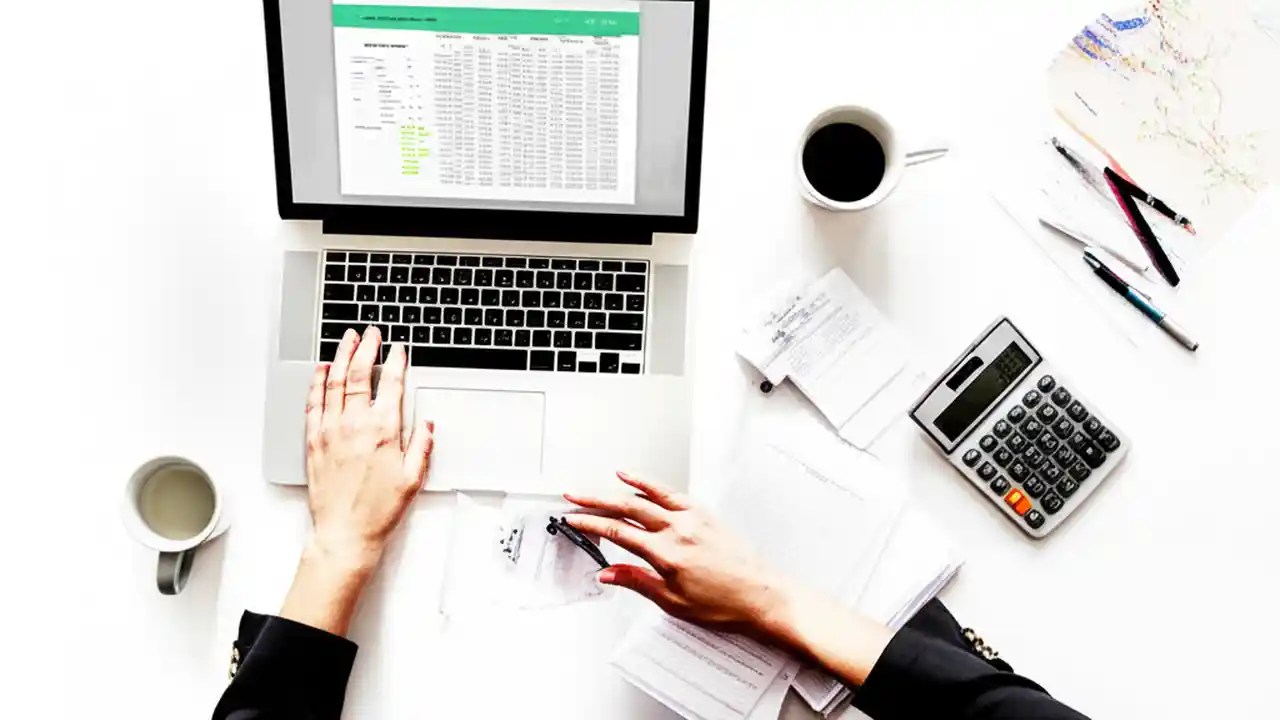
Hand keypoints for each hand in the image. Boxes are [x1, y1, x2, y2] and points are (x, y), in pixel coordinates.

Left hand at [302, 326, 433, 568]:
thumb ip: (421, 446)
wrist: (345, 533)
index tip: (399, 350)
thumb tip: (426, 425)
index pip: (391, 384)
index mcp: (383, 430)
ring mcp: (331, 430)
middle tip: (371, 334)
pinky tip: (322, 370)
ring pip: (335, 381)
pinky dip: (318, 382)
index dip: (396, 362)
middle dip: (367, 348)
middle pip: (361, 374)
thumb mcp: (413, 478)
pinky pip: (314, 402)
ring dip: (342, 356)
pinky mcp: (314, 441)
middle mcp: (355, 424)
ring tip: (347, 340)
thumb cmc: (378, 510)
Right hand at [566, 473, 894, 685]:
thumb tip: (609, 573)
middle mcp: (679, 530)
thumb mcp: (673, 602)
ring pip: (648, 496)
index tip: (574, 519)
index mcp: (667, 554)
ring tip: (601, 483)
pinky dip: (651, 484)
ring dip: (620, 487)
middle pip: (628, 508)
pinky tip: (639, 480)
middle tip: (574, 496)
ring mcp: (692, 518)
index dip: (592, 525)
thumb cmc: (725, 603)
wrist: (762, 595)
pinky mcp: (704, 514)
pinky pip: (671, 493)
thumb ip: (637, 582)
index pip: (619, 533)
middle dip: (596, 501)